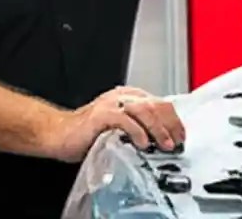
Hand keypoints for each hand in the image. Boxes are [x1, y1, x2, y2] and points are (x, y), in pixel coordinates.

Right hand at [45, 86, 185, 163]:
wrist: (60, 134)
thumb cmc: (88, 134)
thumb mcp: (120, 128)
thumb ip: (139, 128)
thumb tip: (163, 141)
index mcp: (129, 98)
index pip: (160, 103)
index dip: (174, 120)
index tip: (181, 136)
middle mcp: (122, 97)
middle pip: (156, 104)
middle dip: (170, 124)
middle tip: (176, 141)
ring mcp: (111, 103)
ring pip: (144, 110)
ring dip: (158, 129)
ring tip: (165, 144)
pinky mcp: (101, 115)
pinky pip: (124, 119)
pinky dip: (137, 131)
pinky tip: (143, 143)